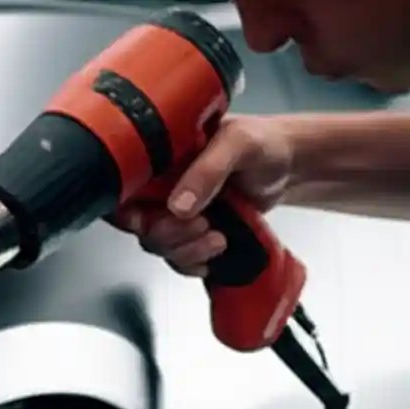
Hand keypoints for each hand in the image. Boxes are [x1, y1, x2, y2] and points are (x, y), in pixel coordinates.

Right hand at [111, 114, 294, 277]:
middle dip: (168, 234)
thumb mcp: (238, 143)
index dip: (122, 211)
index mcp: (159, 160)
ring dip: (186, 250)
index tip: (142, 219)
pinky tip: (214, 253)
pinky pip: (178, 259)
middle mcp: (161, 189)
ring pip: (158, 246)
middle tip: (200, 223)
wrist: (290, 166)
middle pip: (138, 226)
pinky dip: (194, 263)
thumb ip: (207, 170)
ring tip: (217, 236)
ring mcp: (176, 215)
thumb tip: (177, 205)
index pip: (120, 189)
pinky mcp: (193, 235)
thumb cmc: (263, 143)